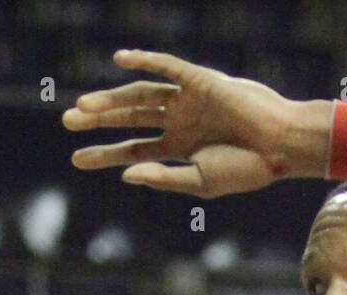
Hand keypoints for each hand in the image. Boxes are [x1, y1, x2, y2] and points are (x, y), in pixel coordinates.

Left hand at [63, 49, 331, 197]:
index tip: (76, 160)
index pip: (133, 149)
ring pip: (141, 95)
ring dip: (112, 98)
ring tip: (84, 107)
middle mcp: (179, 122)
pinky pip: (168, 68)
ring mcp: (188, 100)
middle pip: (130, 117)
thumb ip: (162, 177)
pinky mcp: (201, 81)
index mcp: (178, 148)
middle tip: (67, 123)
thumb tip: (126, 175)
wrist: (280, 147)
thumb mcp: (199, 181)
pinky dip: (145, 62)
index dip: (105, 154)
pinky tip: (121, 60)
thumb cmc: (246, 169)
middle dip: (98, 121)